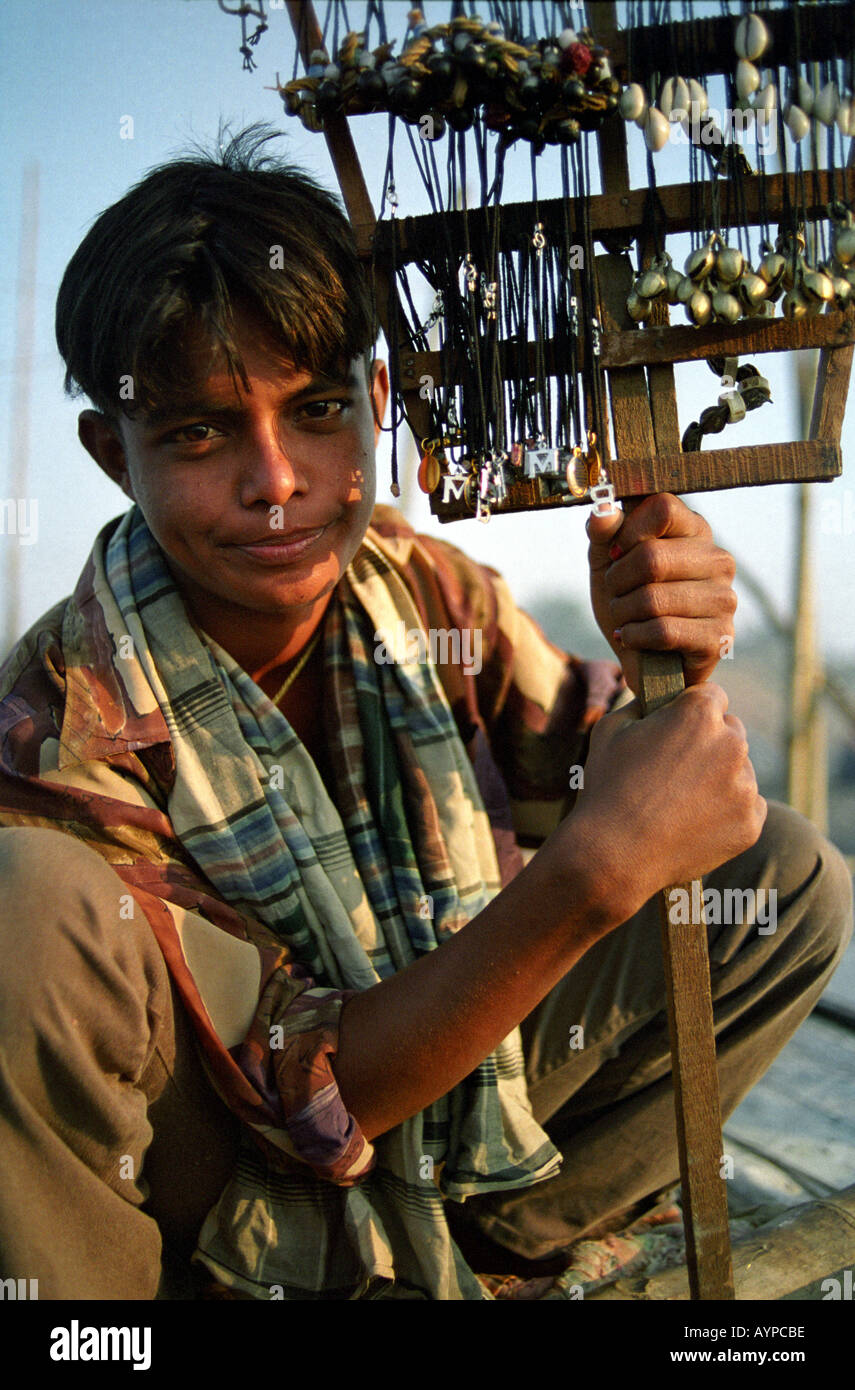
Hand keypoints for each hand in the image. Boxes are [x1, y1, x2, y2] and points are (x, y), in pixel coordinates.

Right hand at [550, 685, 766, 929]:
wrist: (613, 855)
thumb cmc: (607, 787)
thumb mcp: (611, 728)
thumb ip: (643, 704)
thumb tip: (658, 698)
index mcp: (699, 714)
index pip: (713, 696)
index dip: (691, 711)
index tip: (677, 729)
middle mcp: (731, 744)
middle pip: (730, 732)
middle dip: (709, 743)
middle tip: (675, 771)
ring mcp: (745, 786)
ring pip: (739, 771)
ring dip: (719, 779)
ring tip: (679, 803)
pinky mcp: (751, 822)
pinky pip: (747, 807)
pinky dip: (727, 812)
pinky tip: (693, 822)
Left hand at [587, 494, 736, 694]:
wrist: (643, 660)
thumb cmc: (630, 603)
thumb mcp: (609, 563)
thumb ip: (604, 533)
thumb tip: (601, 512)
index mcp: (695, 531)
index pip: (663, 507)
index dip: (628, 530)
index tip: (616, 553)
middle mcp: (718, 560)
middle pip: (652, 556)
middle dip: (618, 581)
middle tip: (616, 594)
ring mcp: (724, 599)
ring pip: (653, 598)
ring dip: (623, 612)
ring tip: (624, 618)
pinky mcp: (719, 637)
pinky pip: (664, 631)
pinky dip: (635, 636)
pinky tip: (632, 638)